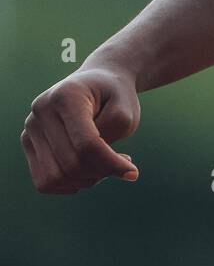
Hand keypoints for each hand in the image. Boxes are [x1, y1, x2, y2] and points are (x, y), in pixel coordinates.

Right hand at [21, 66, 140, 193]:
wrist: (99, 82)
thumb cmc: (115, 97)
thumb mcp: (125, 112)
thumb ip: (112, 138)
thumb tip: (100, 169)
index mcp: (66, 95)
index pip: (86, 145)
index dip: (111, 164)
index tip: (133, 172)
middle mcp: (41, 110)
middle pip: (71, 164)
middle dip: (102, 172)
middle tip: (123, 164)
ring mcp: (30, 127)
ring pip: (54, 178)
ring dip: (86, 180)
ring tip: (105, 165)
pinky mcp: (28, 142)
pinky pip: (44, 182)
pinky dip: (70, 184)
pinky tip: (89, 169)